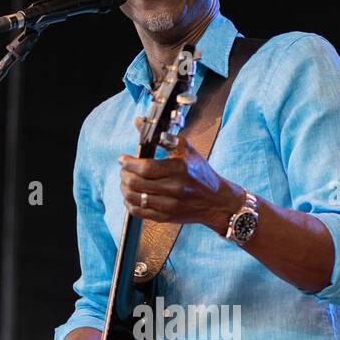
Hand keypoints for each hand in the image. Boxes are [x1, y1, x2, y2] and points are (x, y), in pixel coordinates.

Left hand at [118, 123, 241, 235]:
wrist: (217, 201)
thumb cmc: (201, 173)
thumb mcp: (187, 150)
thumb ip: (163, 136)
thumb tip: (139, 122)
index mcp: (179, 169)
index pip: (146, 167)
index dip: (129, 163)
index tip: (123, 159)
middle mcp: (174, 189)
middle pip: (136, 183)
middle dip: (124, 174)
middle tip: (124, 169)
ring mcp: (169, 205)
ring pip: (135, 198)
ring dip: (124, 189)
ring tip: (125, 182)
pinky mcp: (166, 218)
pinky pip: (140, 212)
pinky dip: (130, 203)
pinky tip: (131, 196)